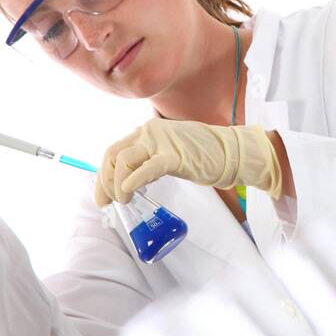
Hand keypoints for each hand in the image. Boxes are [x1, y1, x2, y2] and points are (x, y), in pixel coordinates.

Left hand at [94, 117, 281, 206]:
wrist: (232, 152)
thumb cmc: (204, 155)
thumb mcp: (170, 152)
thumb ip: (151, 159)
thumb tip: (132, 179)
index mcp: (147, 132)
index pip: (115, 150)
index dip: (104, 174)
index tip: (103, 195)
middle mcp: (149, 132)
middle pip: (113, 154)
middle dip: (105, 181)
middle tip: (106, 203)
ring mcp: (161, 143)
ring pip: (123, 160)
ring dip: (116, 184)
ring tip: (122, 201)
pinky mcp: (174, 156)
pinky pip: (146, 169)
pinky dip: (132, 182)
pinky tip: (127, 193)